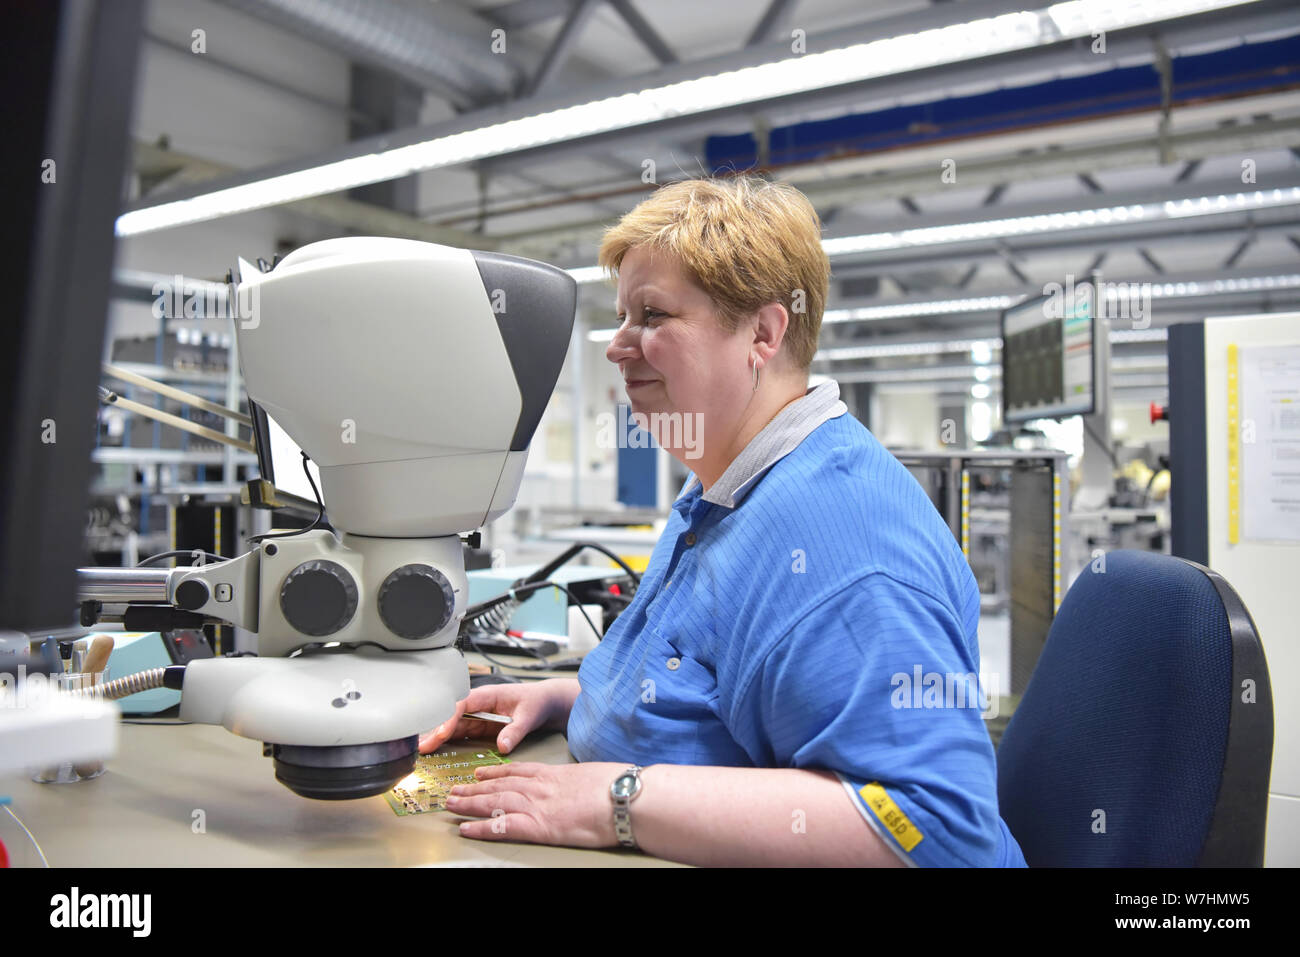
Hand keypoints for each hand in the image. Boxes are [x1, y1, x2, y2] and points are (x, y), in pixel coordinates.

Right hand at [418, 678, 578, 754]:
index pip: (463, 705)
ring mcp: (479, 716)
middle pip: (453, 716)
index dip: (451, 718)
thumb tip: (502, 745)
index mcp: (488, 695)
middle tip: (423, 746)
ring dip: (439, 737)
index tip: (443, 733)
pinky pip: (462, 734)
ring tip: (422, 750)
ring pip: (454, 726)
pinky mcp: (481, 727)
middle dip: (437, 729)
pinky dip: (449, 741)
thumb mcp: (530, 715)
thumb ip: (516, 730)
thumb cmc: (537, 701)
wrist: (546, 703)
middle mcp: (479, 705)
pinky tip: (437, 750)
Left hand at [446, 761, 626, 847]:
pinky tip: (466, 828)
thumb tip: (579, 786)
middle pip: (499, 784)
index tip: (480, 771)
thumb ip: (577, 781)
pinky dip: (481, 827)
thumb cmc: (616, 787)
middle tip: (455, 789)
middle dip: (474, 787)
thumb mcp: (593, 776)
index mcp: (554, 774)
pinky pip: (502, 826)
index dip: (495, 771)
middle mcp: (540, 786)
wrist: (624, 797)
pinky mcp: (538, 826)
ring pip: (494, 801)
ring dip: (469, 802)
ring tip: (452, 803)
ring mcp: (537, 805)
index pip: (517, 770)